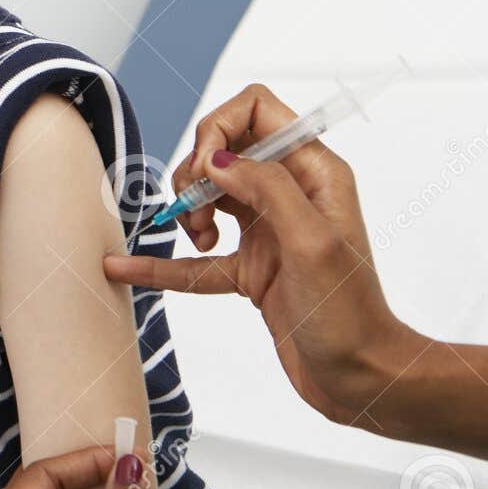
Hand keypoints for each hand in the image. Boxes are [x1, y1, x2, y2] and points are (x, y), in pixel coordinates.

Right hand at [103, 83, 419, 426]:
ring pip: (205, 198)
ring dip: (185, 215)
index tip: (205, 171)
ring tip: (198, 242)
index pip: (256, 110)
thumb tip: (215, 157)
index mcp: (314, 172)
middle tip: (197, 215)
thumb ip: (267, 189)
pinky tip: (127, 267)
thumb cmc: (350, 315)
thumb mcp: (312, 244)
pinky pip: (194, 258)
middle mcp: (290, 194)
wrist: (360, 378)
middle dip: (194, 176)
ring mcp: (267, 231)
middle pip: (221, 150)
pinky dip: (162, 263)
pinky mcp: (250, 269)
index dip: (218, 128)